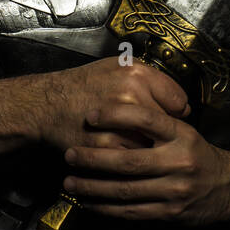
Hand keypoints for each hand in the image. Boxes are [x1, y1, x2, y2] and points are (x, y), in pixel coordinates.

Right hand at [35, 58, 191, 154]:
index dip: (177, 112)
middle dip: (165, 135)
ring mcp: (117, 123)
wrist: (48, 104)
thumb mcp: (119, 66)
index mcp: (136, 75)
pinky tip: (124, 155)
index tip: (171, 117)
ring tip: (141, 147)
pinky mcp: (104, 147)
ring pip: (152, 146)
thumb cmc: (85, 85)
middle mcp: (129, 96)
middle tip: (155, 136)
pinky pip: (132, 161)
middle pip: (167, 127)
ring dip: (151, 151)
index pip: (178, 101)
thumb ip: (153, 80)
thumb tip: (181, 105)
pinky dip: (132, 163)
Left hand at [60, 102, 229, 225]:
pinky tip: (89, 202)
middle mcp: (179, 162)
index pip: (146, 120)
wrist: (229, 187)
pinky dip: (106, 208)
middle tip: (70, 154)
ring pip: (126, 190)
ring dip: (93, 187)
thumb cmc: (197, 154)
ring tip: (70, 181)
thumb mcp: (184, 131)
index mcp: (182, 135)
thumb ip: (156, 122)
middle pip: (129, 161)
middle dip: (93, 159)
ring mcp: (174, 190)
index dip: (116, 115)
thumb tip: (118, 107)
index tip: (91, 115)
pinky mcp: (169, 213)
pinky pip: (131, 211)